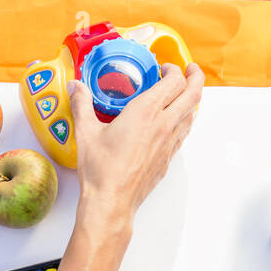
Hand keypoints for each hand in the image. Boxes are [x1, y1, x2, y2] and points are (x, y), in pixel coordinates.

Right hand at [69, 62, 204, 225]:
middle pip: (193, 93)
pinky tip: (174, 122)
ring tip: (182, 94)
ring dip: (191, 99)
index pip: (175, 81)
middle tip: (189, 71)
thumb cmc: (102, 171)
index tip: (162, 68)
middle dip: (195, 77)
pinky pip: (184, 132)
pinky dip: (184, 120)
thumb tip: (76, 87)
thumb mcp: (86, 132)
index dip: (173, 69)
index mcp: (146, 112)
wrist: (111, 202)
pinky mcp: (168, 158)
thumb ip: (82, 104)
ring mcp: (169, 143)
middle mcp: (164, 125)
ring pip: (192, 113)